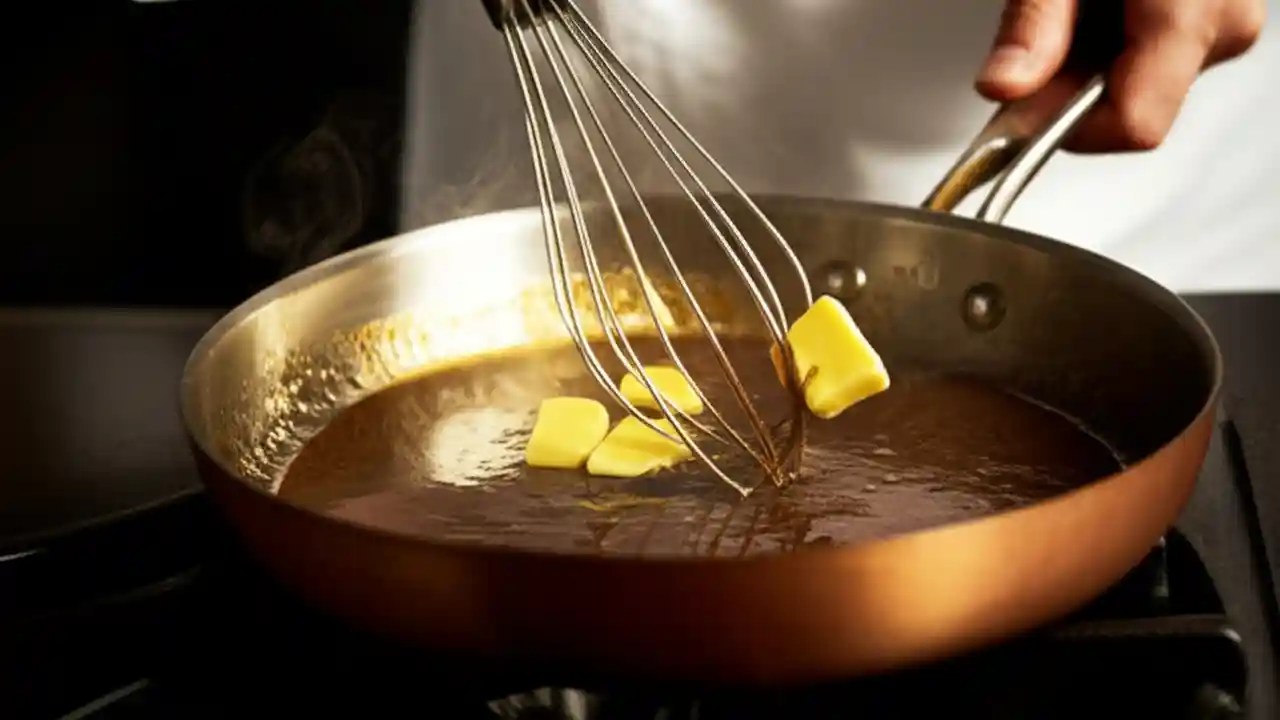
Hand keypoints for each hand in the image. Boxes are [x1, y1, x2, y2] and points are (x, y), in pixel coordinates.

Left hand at [976, 0, 1265, 151]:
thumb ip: (1035, 24)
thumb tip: (1004, 87)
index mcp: (1193, 13)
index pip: (1134, 123)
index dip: (1067, 127)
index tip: (1020, 108)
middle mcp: (1225, 26)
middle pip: (1133, 106)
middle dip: (1073, 88)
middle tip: (1040, 34)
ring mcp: (1229, 22)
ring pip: (1142, 85)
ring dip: (1092, 62)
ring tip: (1077, 2)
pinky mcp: (1218, 17)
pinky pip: (1157, 56)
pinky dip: (1115, 41)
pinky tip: (1101, 3)